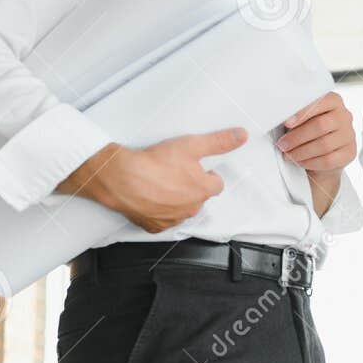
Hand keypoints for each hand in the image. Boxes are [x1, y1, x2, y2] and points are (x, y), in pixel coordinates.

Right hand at [58, 128, 246, 233]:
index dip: (206, 174)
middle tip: (174, 172)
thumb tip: (241, 136)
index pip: (216, 184)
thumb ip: (218, 142)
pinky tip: (149, 197)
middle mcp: (191, 209)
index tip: (194, 167)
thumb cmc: (156, 162)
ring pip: (181, 210)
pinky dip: (157, 210)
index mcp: (202, 190)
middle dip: (190, 187)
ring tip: (160, 183)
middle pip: (198, 198)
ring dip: (175, 199)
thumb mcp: (191, 145)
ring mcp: (172, 220)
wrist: (122, 178)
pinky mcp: (154, 226)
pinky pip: (161, 220)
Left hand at [277, 91, 356, 172]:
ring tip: (288, 154)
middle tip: (282, 144)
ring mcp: (349, 135)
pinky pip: (329, 160)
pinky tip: (300, 161)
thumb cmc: (307, 133)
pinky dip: (310, 162)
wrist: (320, 156)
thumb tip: (280, 117)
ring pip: (324, 145)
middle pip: (321, 125)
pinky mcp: (350, 153)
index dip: (302, 113)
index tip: (286, 122)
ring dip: (301, 151)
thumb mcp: (300, 120)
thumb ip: (294, 115)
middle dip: (297, 137)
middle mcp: (344, 115)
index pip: (320, 102)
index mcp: (333, 101)